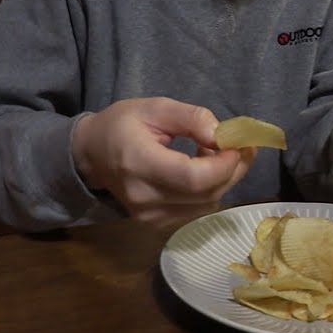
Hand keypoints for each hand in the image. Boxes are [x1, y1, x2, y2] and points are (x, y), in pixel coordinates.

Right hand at [71, 98, 255, 227]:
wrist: (91, 155)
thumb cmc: (122, 125)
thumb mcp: (155, 107)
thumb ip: (191, 118)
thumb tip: (222, 135)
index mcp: (138, 163)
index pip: (192, 177)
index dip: (223, 164)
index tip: (238, 144)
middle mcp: (144, 197)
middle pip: (205, 193)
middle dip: (232, 169)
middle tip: (240, 146)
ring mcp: (150, 216)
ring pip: (206, 204)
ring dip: (222, 179)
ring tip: (214, 154)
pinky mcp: (156, 224)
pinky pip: (198, 209)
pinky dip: (210, 190)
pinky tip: (202, 171)